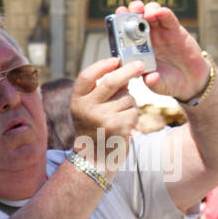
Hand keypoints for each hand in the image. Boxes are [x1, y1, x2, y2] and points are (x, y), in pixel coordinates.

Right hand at [70, 56, 143, 175]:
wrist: (93, 158)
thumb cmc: (93, 128)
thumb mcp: (87, 108)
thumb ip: (98, 90)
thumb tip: (122, 68)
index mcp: (77, 101)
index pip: (87, 76)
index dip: (102, 65)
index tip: (116, 60)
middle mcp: (87, 109)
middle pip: (111, 81)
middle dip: (129, 70)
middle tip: (140, 65)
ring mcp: (102, 118)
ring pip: (127, 97)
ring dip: (129, 103)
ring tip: (118, 116)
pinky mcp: (117, 127)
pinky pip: (133, 111)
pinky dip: (133, 116)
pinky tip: (122, 126)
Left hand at [118, 0, 210, 102]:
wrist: (191, 80)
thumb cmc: (169, 82)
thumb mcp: (159, 85)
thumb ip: (154, 81)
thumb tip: (150, 78)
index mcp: (136, 51)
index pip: (124, 35)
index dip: (118, 26)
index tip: (114, 18)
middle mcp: (146, 39)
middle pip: (135, 20)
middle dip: (130, 12)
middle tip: (127, 11)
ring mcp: (160, 33)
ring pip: (151, 15)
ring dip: (146, 10)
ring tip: (145, 13)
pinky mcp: (175, 30)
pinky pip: (168, 19)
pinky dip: (164, 13)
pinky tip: (160, 12)